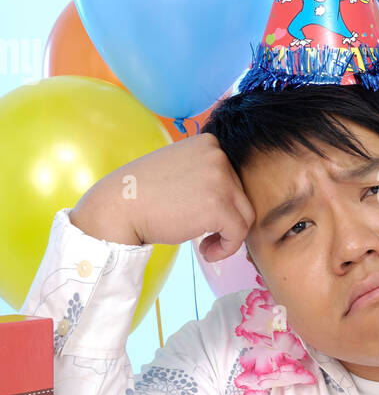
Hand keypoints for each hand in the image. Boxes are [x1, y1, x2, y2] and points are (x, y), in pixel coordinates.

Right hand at [70, 133, 256, 261]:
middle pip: (241, 196)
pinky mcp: (218, 206)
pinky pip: (238, 233)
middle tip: (204, 235)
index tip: (200, 215)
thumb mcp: (179, 167)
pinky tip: (206, 252)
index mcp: (208, 143)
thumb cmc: (144, 193)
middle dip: (225, 219)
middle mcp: (218, 156)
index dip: (222, 202)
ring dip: (229, 235)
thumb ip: (205, 174)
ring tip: (206, 245)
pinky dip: (226, 248)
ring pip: (245, 215)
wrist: (118, 208)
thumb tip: (234, 197)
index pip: (233, 176)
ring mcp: (220, 179)